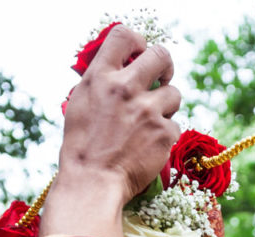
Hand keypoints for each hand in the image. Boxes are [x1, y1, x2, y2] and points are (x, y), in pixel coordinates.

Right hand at [53, 26, 180, 210]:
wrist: (92, 182)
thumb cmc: (81, 148)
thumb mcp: (80, 104)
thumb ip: (101, 83)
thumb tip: (120, 70)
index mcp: (100, 78)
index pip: (123, 36)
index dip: (136, 41)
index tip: (139, 52)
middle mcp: (125, 88)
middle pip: (160, 56)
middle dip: (165, 66)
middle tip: (162, 78)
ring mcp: (147, 110)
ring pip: (174, 93)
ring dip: (167, 105)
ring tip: (151, 121)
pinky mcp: (164, 133)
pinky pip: (174, 125)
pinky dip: (165, 135)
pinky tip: (150, 146)